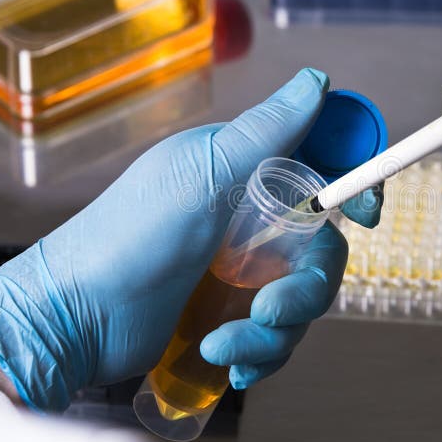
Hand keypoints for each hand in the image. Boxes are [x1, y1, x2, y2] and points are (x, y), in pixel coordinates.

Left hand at [0, 69, 381, 410]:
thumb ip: (267, 131)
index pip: (322, 164)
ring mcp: (244, 268)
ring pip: (304, 296)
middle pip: (323, 246)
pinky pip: (277, 334)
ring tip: (226, 346)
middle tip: (272, 309)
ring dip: (275, 331)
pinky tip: (227, 361)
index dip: (352, 184)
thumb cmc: (130, 236)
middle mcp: (252, 218)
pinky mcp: (234, 313)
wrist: (76, 318)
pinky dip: (259, 353)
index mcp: (248, 173)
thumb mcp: (203, 176)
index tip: (365, 213)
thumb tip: (318, 79)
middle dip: (305, 286)